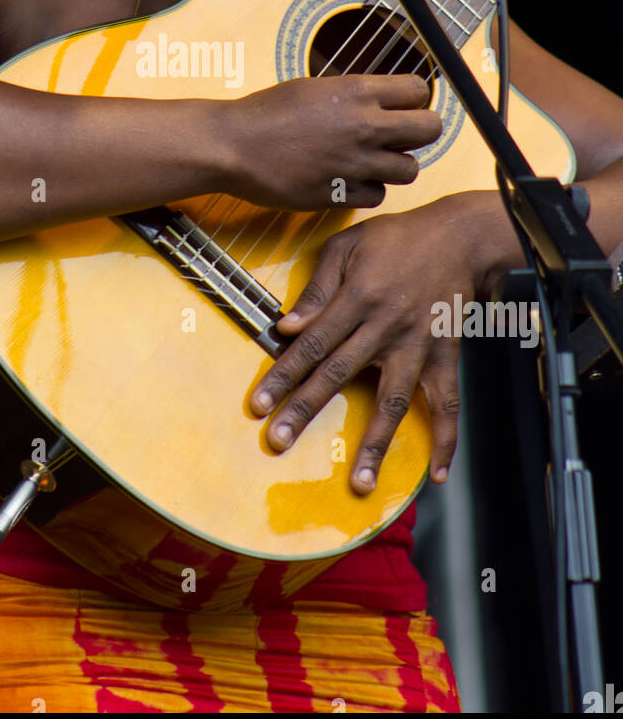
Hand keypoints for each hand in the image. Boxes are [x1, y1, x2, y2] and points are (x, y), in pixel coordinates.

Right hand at [222, 73, 441, 211]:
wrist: (232, 145)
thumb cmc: (264, 113)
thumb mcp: (313, 87)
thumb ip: (351, 94)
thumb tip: (377, 99)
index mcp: (357, 92)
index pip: (418, 90)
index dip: (414, 99)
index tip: (404, 107)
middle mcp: (363, 126)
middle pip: (430, 129)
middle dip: (420, 133)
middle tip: (402, 137)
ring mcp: (355, 162)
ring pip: (410, 169)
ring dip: (396, 166)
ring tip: (374, 162)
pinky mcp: (341, 193)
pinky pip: (378, 196)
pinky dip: (368, 191)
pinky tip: (350, 181)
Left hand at [249, 197, 496, 491]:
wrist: (460, 236)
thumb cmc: (397, 239)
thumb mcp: (347, 246)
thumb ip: (317, 288)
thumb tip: (287, 326)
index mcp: (358, 297)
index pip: (312, 343)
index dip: (283, 374)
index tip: (259, 404)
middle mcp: (386, 326)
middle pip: (340, 374)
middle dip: (306, 409)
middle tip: (279, 441)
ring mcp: (419, 346)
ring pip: (394, 400)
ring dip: (375, 443)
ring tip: (360, 481)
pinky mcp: (446, 356)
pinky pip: (448, 404)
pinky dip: (447, 440)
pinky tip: (437, 473)